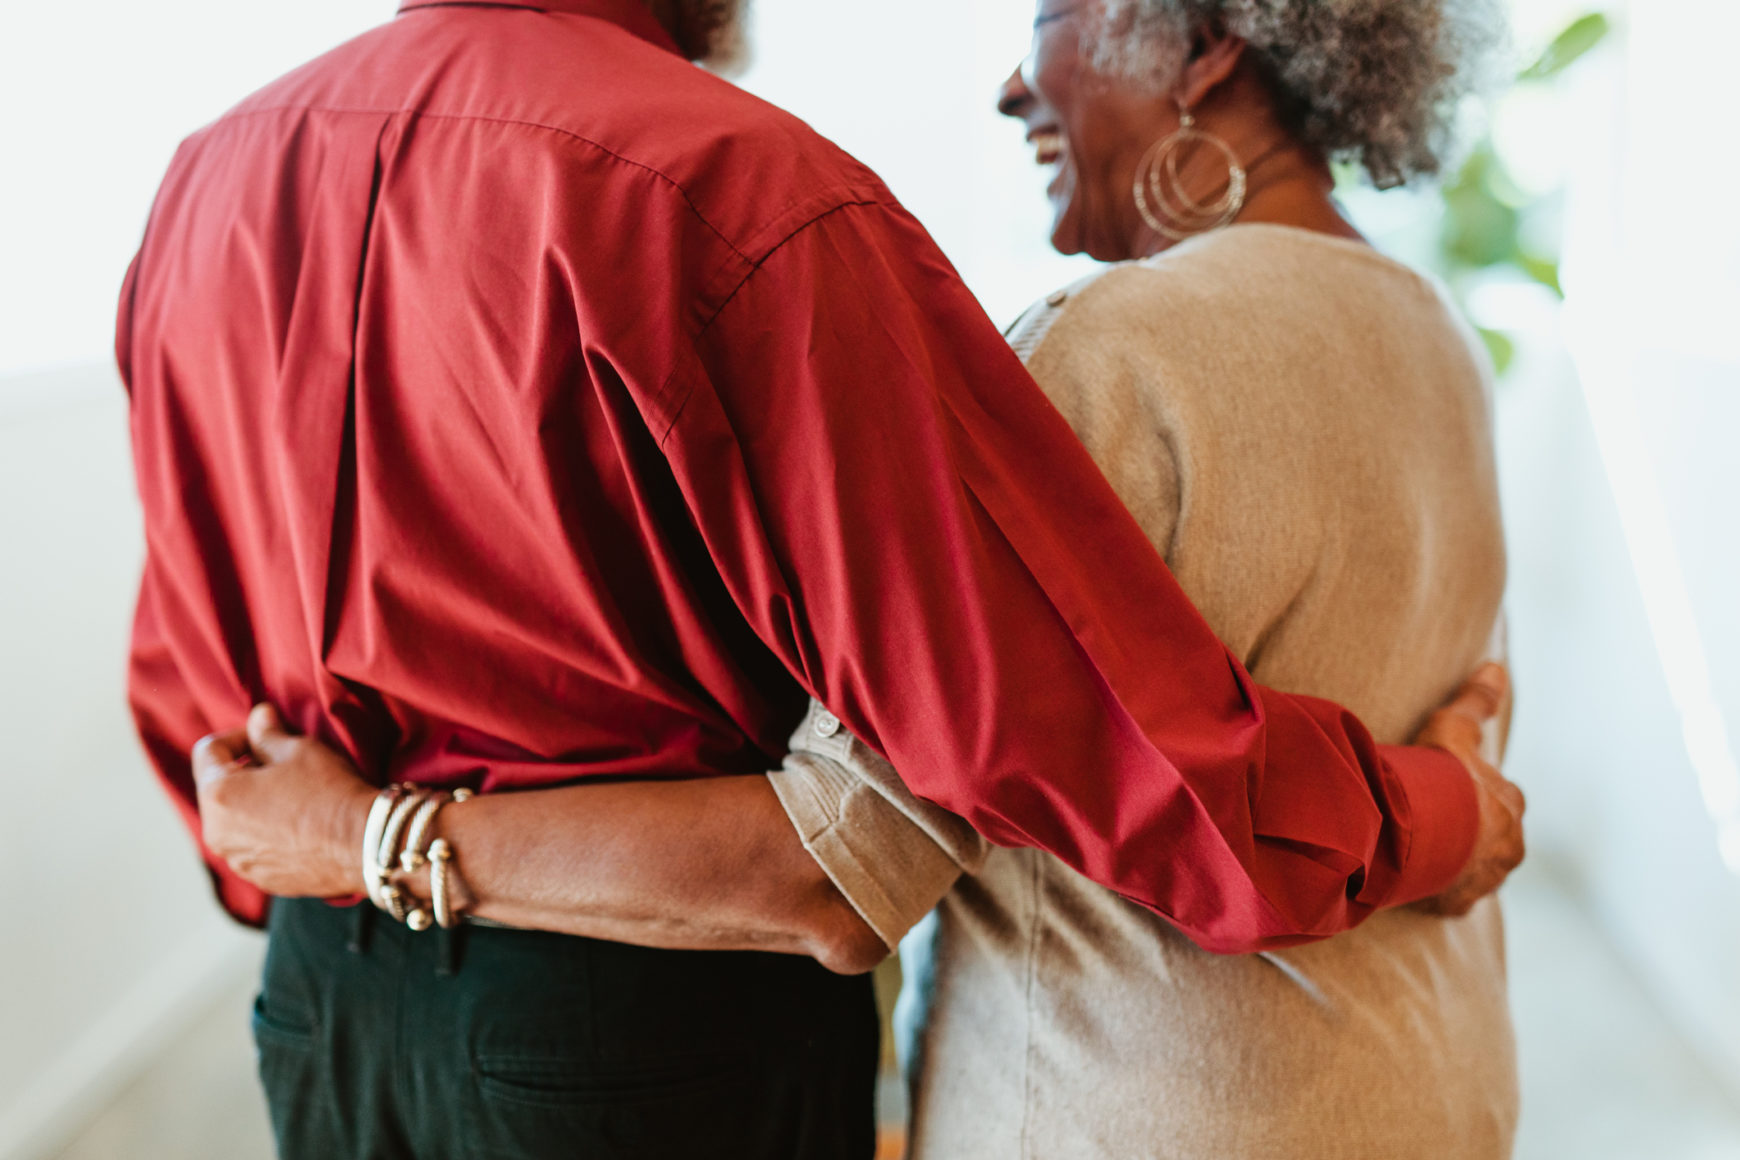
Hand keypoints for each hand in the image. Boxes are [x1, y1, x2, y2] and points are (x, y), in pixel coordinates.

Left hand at [192, 705, 376, 897]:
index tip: (265, 736)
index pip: (208, 751)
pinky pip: (252, 847)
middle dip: (243, 772)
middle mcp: (216, 833)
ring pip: (234, 821)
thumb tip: (258, 716)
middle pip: (217, 789)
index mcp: (218, 795)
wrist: (364, 845)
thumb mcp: (299, 750)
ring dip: (253, 804)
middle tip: (282, 765)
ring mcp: (237, 860)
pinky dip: (266, 833)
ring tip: (293, 797)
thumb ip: (267, 733)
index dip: (236, 735)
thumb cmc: (329, 792)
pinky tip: (300, 825)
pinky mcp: (260, 878)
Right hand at [1413, 664, 1526, 915]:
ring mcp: (1484, 878)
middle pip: (1494, 838)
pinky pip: (1450, 897)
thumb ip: (1475, 701)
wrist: (1416, 832)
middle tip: (1435, 823)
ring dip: (1456, 862)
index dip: (1478, 794)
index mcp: (1509, 806)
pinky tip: (1415, 880)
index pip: (1504, 799)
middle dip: (1472, 833)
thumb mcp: (1453, 730)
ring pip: (1475, 869)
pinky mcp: (1459, 901)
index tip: (1453, 792)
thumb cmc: (1439, 781)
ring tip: (1422, 852)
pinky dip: (1437, 890)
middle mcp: (1507, 846)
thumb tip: (1496, 666)